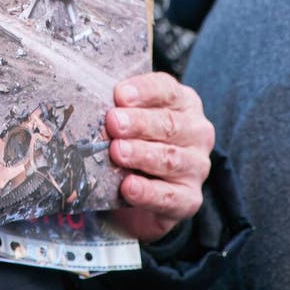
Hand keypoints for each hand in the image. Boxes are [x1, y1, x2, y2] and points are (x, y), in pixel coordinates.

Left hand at [105, 71, 213, 242]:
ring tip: (117, 151)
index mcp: (184, 103)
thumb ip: (119, 105)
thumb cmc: (134, 137)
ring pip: (169, 158)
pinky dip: (147, 192)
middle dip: (139, 123)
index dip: (143, 91)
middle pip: (169, 123)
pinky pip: (169, 196)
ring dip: (141, 154)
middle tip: (113, 122)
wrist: (141, 187)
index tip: (120, 95)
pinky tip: (128, 186)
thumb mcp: (130, 113)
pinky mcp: (190, 198)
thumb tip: (93, 98)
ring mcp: (196, 166)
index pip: (167, 91)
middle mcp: (196, 132)